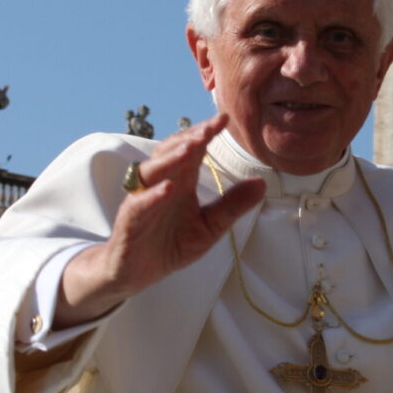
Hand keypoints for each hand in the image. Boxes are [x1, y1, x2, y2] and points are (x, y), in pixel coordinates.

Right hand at [56, 114, 264, 325]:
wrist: (137, 273)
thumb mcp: (209, 227)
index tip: (224, 119)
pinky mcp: (130, 220)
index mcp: (180, 181)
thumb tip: (262, 184)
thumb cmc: (171, 244)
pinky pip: (139, 204)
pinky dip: (153, 195)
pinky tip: (168, 188)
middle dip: (189, 137)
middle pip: (171, 152)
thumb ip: (232, 205)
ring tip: (191, 147)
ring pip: (152, 171)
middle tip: (210, 127)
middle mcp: (160, 183)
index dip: (206, 133)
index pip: (193, 150)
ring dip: (171, 158)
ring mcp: (143, 199)